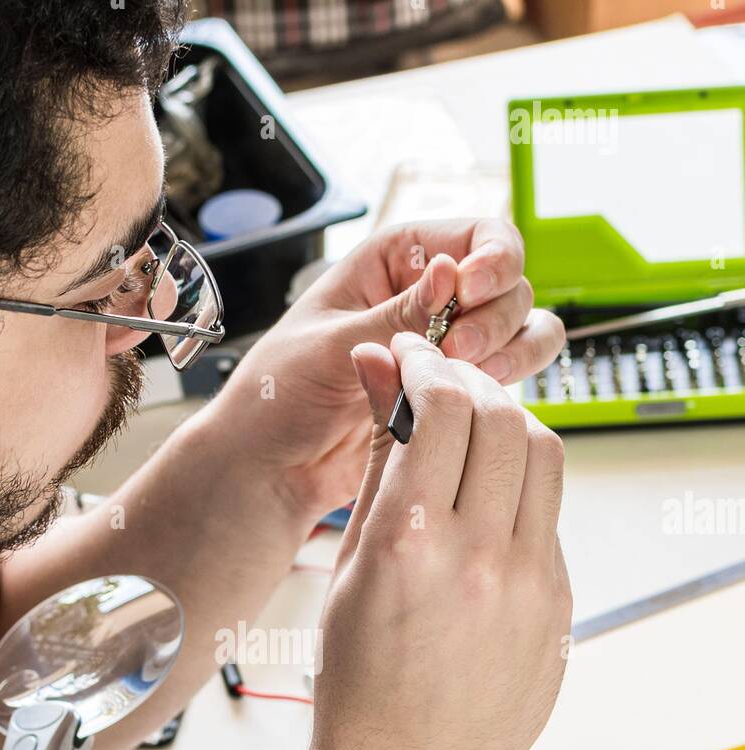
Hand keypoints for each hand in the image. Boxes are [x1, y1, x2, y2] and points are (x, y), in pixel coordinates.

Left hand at [213, 219, 564, 517]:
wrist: (271, 465)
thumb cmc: (279, 393)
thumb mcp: (331, 345)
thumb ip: (395, 314)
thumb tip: (450, 271)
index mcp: (398, 260)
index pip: (478, 235)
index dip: (492, 258)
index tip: (471, 290)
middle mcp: (434, 296)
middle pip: (511, 284)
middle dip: (496, 316)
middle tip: (456, 353)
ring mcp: (452, 347)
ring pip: (525, 330)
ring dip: (513, 351)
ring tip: (469, 379)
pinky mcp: (459, 394)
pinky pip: (511, 380)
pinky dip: (508, 387)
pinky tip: (473, 404)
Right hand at [310, 333, 570, 749]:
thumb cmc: (359, 685)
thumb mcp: (349, 566)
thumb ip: (377, 463)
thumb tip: (380, 380)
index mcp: (413, 544)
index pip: (443, 408)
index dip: (428, 367)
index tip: (414, 361)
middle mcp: (481, 558)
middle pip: (504, 418)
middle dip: (471, 387)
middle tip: (444, 390)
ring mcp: (530, 584)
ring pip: (545, 458)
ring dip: (510, 427)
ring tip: (474, 437)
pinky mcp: (558, 606)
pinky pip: (550, 518)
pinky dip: (523, 490)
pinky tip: (488, 506)